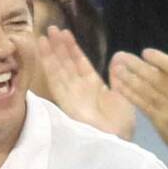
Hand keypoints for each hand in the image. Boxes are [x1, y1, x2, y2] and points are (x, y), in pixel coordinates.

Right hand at [36, 25, 135, 139]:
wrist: (116, 140)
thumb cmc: (121, 124)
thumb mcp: (124, 95)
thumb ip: (117, 76)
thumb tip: (118, 57)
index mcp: (94, 87)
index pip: (81, 64)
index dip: (73, 49)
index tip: (66, 34)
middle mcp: (80, 89)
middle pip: (67, 64)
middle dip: (59, 47)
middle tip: (52, 28)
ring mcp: (71, 94)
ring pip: (59, 68)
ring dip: (51, 51)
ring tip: (46, 34)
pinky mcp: (64, 99)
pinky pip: (55, 78)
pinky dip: (48, 63)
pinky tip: (44, 49)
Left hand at [110, 37, 167, 168]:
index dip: (159, 59)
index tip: (145, 52)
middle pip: (156, 79)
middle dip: (136, 67)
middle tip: (121, 56)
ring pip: (146, 92)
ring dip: (129, 79)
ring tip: (116, 69)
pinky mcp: (161, 122)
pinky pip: (142, 105)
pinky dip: (130, 95)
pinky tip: (119, 86)